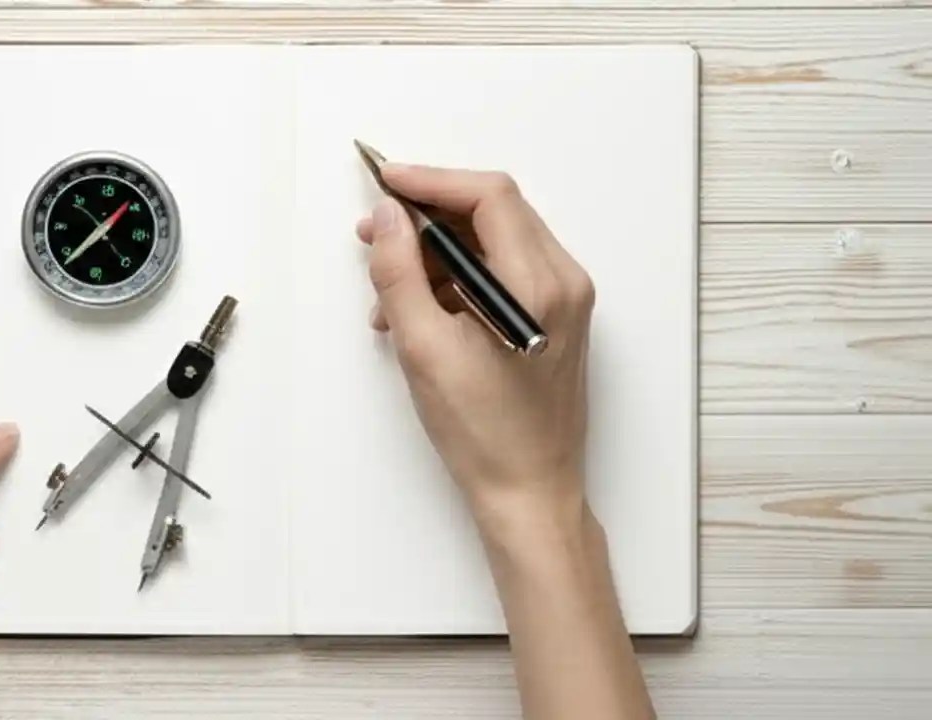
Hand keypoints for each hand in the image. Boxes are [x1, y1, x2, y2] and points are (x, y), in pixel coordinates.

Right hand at [357, 164, 595, 537]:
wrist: (529, 492)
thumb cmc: (483, 433)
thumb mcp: (424, 349)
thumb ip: (399, 273)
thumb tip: (386, 217)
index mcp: (539, 285)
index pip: (488, 196)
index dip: (431, 181)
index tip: (384, 184)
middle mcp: (563, 282)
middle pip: (493, 213)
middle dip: (428, 217)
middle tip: (374, 233)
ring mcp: (564, 301)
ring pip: (494, 243)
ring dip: (437, 254)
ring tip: (388, 295)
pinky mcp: (554, 319)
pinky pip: (502, 274)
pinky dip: (457, 280)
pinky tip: (419, 313)